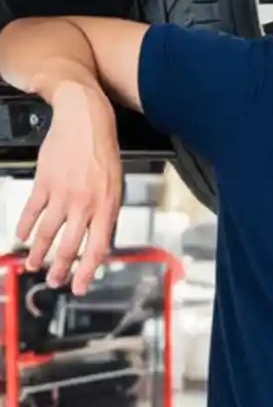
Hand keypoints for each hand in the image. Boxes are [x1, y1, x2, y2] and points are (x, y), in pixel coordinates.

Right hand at [17, 82, 121, 293]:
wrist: (85, 121)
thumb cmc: (103, 151)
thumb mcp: (116, 185)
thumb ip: (107, 213)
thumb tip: (101, 239)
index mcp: (107, 206)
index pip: (97, 247)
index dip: (88, 271)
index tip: (81, 285)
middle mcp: (85, 204)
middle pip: (69, 245)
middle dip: (60, 268)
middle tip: (54, 281)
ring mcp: (62, 194)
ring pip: (47, 232)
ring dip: (39, 252)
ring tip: (35, 265)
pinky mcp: (44, 183)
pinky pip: (32, 211)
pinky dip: (25, 226)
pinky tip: (22, 236)